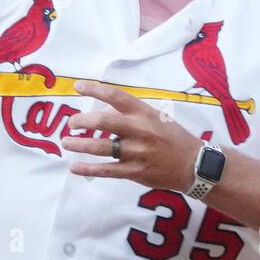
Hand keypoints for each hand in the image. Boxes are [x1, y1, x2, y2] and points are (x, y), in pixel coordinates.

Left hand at [61, 80, 204, 191]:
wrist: (194, 164)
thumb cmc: (172, 137)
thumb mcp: (156, 117)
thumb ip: (131, 113)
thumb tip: (103, 109)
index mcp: (144, 113)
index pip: (116, 96)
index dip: (94, 89)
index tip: (77, 87)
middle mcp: (139, 130)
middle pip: (103, 122)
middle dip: (81, 121)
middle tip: (71, 123)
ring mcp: (137, 152)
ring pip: (101, 147)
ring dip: (79, 145)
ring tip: (66, 142)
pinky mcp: (135, 172)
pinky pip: (107, 170)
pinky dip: (88, 169)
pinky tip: (74, 167)